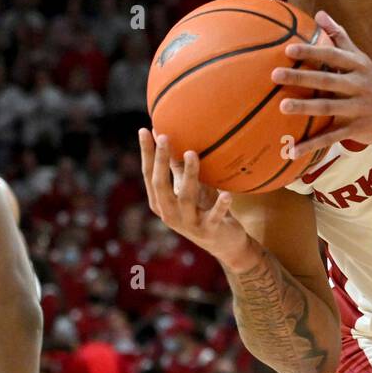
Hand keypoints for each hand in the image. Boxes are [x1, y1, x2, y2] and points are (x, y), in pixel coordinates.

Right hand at [137, 128, 259, 270]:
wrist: (224, 243)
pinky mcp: (209, 230)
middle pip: (161, 185)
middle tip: (164, 136)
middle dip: (160, 160)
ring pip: (186, 197)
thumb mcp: (189, 187)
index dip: (146, 153)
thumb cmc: (204, 207)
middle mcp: (169, 214)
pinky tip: (227, 194)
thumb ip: (177, 168)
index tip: (144, 130)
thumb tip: (167, 137)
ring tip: (192, 153)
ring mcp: (188, 223)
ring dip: (189, 174)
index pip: (149, 175)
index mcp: (160, 202)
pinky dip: (221, 205)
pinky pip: (215, 216)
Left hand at [272, 10, 371, 158]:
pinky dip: (312, 144)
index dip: (312, 51)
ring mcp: (358, 108)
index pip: (333, 55)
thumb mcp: (362, 60)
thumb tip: (320, 13)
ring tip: (282, 106)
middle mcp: (359, 85)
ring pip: (328, 107)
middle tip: (275, 74)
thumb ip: (340, 37)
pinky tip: (292, 150)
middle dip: (302, 76)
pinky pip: (332, 137)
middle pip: (327, 79)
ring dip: (304, 107)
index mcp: (358, 66)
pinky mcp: (357, 129)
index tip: (289, 49)